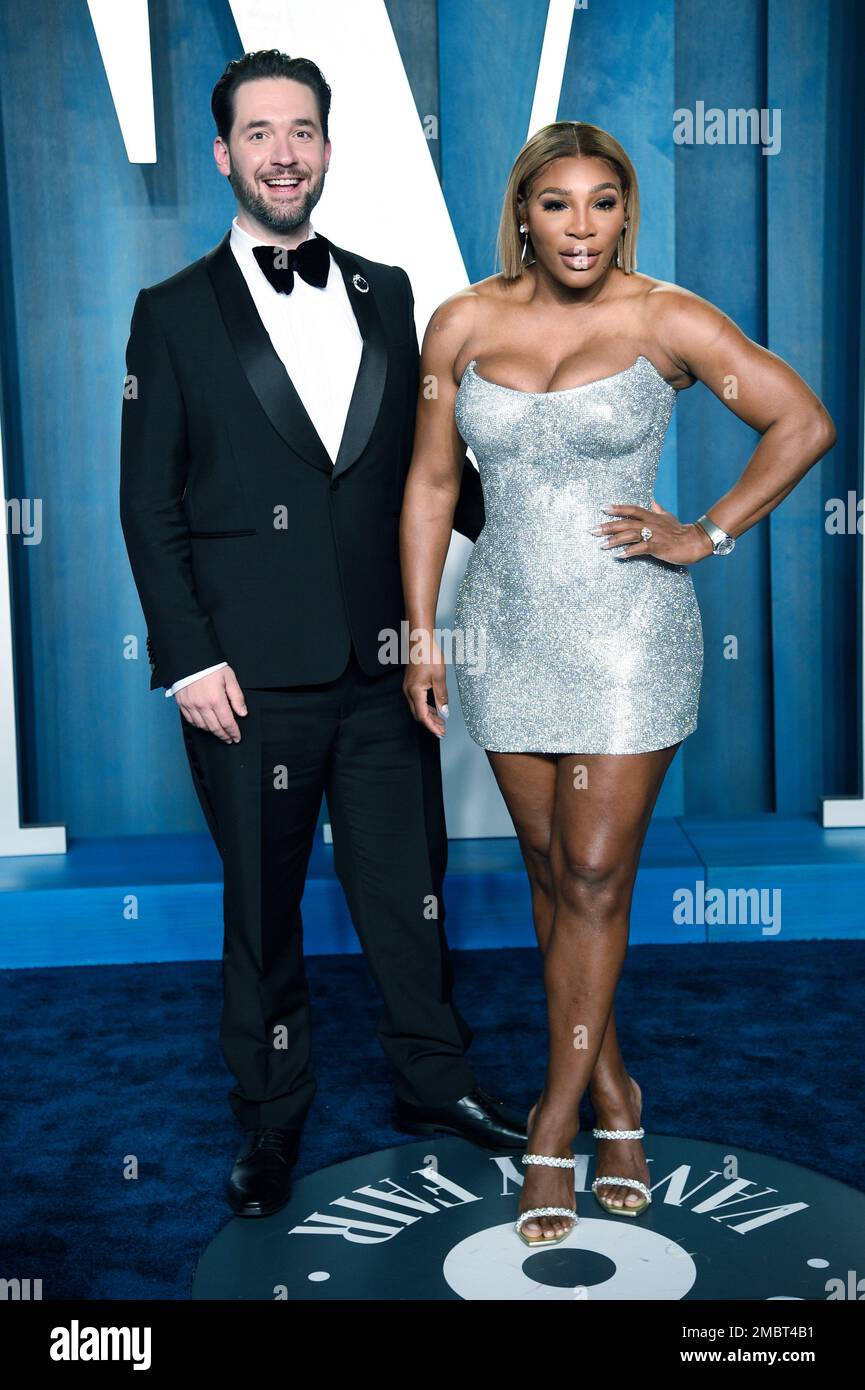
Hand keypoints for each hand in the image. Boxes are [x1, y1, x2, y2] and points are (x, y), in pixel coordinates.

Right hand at [175, 665, 246, 742]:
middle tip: (230, 739)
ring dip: (212, 732)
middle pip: (215, 728)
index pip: (227, 722)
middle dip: (224, 736)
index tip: (237, 738)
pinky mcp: (182, 704)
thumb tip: (242, 713)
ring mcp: (190, 706)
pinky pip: (191, 720)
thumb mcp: (229, 678)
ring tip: (219, 733)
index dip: (233, 732)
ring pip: (203, 726)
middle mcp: (202, 705)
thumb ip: (237, 697)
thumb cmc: (211, 666)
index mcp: (216, 699)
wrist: (189, 657)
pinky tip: (205, 725)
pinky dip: (199, 726)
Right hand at [402, 634, 448, 738]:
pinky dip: (426, 708)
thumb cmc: (428, 655)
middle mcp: (408, 691)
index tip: (441, 733)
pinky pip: (417, 701)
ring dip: (429, 716)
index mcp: (415, 692)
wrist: (420, 640)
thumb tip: (445, 713)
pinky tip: (435, 709)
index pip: (423, 716)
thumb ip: (442, 697)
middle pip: (419, 714)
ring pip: (418, 708)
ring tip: (441, 722)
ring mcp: (408, 688)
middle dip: (431, 724)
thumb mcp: (439, 678)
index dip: (432, 727)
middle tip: (443, 730)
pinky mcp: (411, 684)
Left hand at [591, 498, 713, 564]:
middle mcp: (650, 524)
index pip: (631, 509)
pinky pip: (640, 548)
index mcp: (652, 516)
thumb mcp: (668, 517)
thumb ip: (658, 509)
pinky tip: (619, 555)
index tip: (603, 508)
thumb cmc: (681, 530)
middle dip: (608, 526)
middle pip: (625, 522)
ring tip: (601, 545)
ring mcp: (653, 535)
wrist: (695, 541)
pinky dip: (629, 551)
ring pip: (630, 535)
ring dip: (614, 540)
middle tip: (592, 530)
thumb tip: (653, 500)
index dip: (617, 508)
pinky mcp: (657, 547)